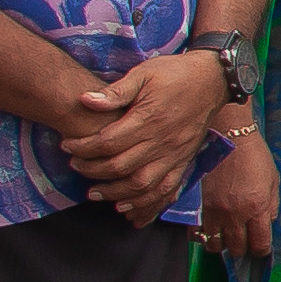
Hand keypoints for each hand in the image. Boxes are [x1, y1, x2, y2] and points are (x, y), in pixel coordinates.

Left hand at [62, 50, 228, 208]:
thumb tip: (86, 100)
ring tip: (94, 193)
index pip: (108, 141)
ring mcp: (174, 154)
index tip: (67, 146)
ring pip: (141, 184)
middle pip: (120, 166)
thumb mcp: (144, 74)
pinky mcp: (184, 161)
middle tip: (75, 166)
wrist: (213, 79)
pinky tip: (128, 207)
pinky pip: (166, 189)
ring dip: (115, 193)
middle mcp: (161, 140)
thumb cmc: (175, 74)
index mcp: (149, 118)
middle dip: (92, 170)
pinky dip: (147, 203)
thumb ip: (116, 91)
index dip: (83, 147)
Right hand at [196, 132, 277, 262]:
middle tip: (244, 240)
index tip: (261, 247)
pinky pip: (196, 233)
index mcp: (256, 207)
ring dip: (222, 244)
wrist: (228, 137)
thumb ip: (271, 206)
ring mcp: (213, 211)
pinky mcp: (197, 205)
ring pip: (214, 245)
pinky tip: (209, 229)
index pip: (259, 244)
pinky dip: (202, 236)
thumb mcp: (273, 180)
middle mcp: (234, 214)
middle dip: (243, 248)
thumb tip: (267, 224)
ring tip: (226, 235)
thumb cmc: (254, 157)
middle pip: (236, 248)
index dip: (262, 250)